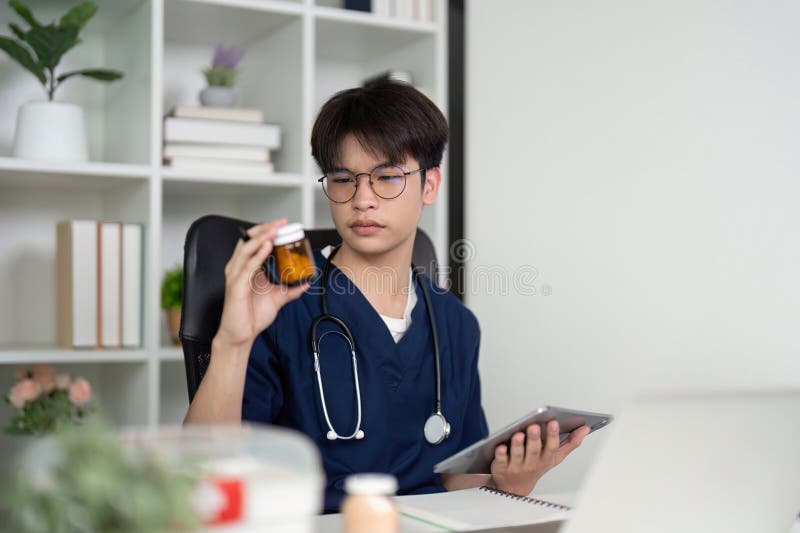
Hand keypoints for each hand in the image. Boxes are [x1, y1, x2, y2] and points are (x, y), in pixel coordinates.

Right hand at [214, 218, 309, 349]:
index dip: (266, 231)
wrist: (241, 335)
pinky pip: (247, 265)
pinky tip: (267, 246)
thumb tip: (306, 283)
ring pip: (246, 249)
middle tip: (280, 223)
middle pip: (248, 240)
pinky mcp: (236, 285)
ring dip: (261, 237)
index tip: (282, 225)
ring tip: (274, 230)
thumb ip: (291, 290)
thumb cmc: (252, 316)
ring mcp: (236, 276)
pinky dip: (258, 254)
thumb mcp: (277, 298)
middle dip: (264, 228)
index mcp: (246, 268)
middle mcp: (239, 268)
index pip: (254, 242)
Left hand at [490, 421, 589, 496]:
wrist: (514, 487)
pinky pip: (500, 460)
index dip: (553, 436)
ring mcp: (516, 466)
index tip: (554, 422)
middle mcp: (531, 464)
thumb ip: (570, 443)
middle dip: (535, 439)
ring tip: (518, 434)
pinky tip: (501, 445)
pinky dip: (500, 453)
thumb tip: (585, 428)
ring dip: (518, 445)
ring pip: (517, 455)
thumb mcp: (555, 457)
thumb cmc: (536, 467)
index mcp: (546, 459)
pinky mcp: (501, 467)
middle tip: (534, 426)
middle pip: (533, 451)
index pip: (551, 448)